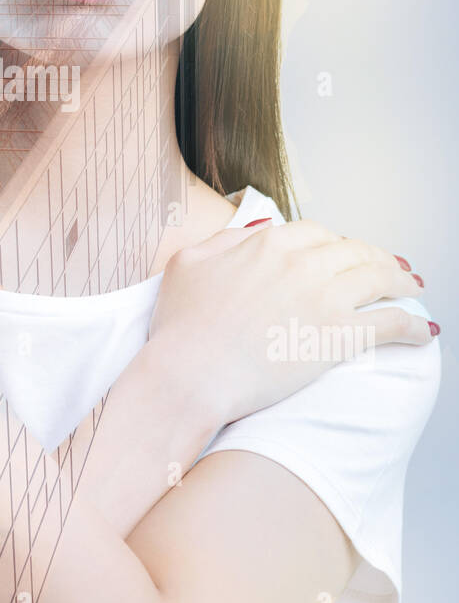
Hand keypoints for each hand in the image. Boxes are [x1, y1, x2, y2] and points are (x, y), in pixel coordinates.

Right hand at [147, 217, 435, 428]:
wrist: (188, 374)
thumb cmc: (179, 327)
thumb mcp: (188, 263)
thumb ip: (226, 240)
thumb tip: (260, 228)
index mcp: (268, 243)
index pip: (316, 233)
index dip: (334, 243)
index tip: (340, 254)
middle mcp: (302, 263)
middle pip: (354, 251)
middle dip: (375, 257)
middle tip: (386, 268)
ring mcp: (324, 298)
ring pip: (378, 279)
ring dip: (400, 282)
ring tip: (411, 289)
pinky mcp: (338, 337)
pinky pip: (390, 323)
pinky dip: (412, 325)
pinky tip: (423, 330)